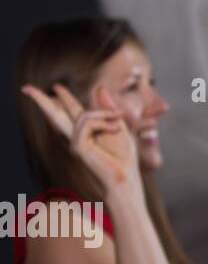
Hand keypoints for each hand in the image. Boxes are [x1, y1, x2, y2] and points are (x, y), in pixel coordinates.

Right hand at [21, 83, 140, 194]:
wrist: (126, 175)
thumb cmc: (124, 156)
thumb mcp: (119, 126)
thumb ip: (108, 109)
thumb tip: (98, 87)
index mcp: (86, 132)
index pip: (69, 111)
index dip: (63, 98)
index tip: (55, 87)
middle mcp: (76, 136)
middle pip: (54, 115)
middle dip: (41, 100)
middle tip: (26, 88)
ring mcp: (75, 142)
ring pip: (83, 115)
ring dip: (104, 113)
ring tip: (118, 117)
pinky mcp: (77, 147)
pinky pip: (87, 123)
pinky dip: (104, 122)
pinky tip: (115, 128)